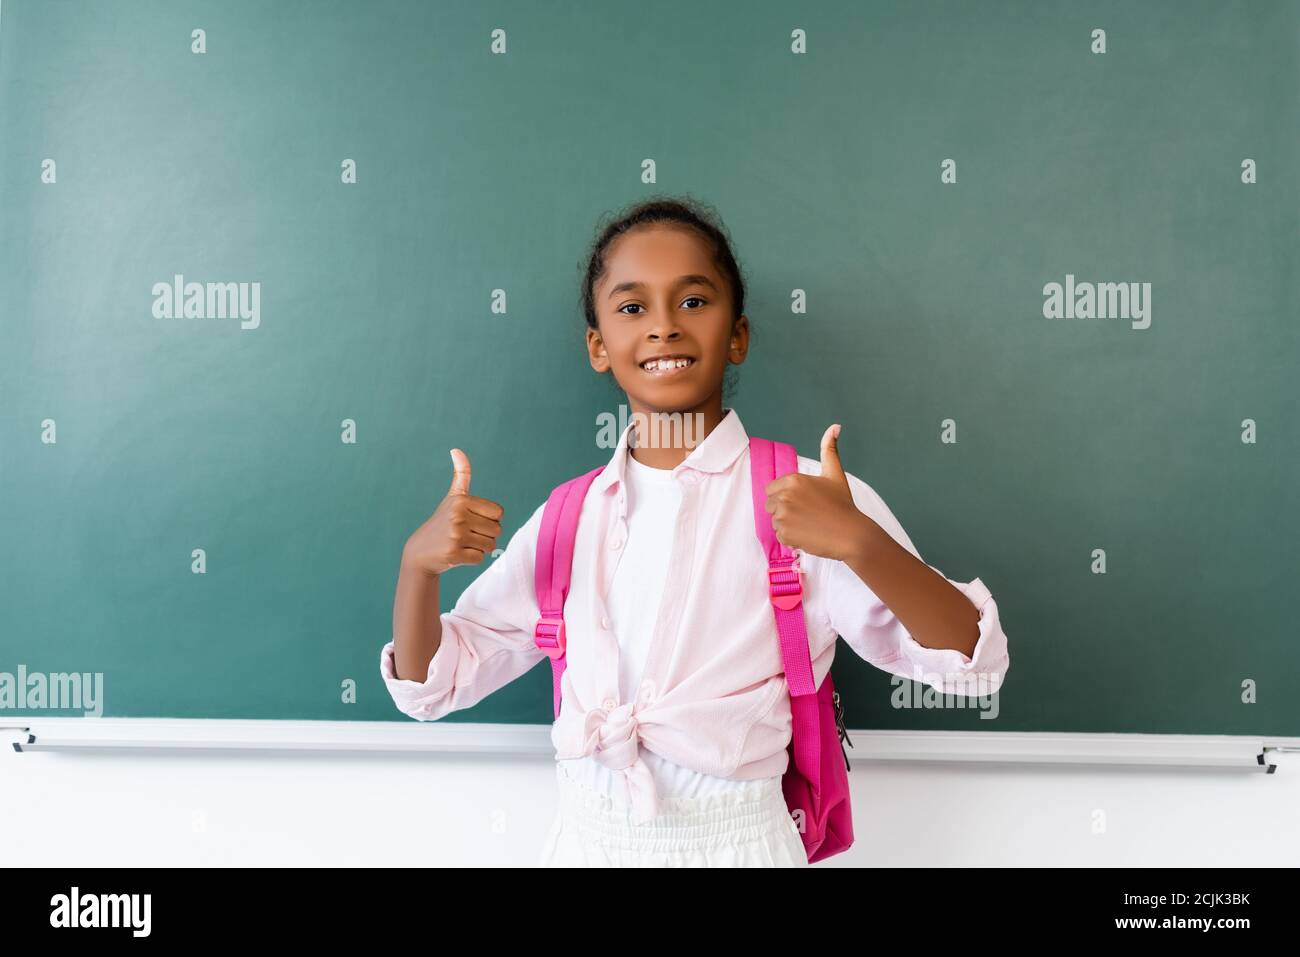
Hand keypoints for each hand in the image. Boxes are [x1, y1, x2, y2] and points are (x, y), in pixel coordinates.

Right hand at [403, 448, 505, 575]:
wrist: (420, 552)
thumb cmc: (442, 522)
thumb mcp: (453, 497)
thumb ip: (461, 474)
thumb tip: (456, 449)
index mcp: (461, 500)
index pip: (499, 513)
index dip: (490, 519)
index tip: (474, 520)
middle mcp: (458, 516)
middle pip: (497, 530)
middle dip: (486, 535)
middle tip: (467, 535)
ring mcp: (455, 535)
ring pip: (491, 545)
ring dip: (480, 548)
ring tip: (463, 544)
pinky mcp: (454, 554)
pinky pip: (480, 558)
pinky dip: (472, 559)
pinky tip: (458, 554)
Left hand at [764, 423, 874, 562]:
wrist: (851, 534)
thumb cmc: (842, 504)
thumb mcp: (835, 474)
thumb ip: (829, 449)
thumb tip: (835, 426)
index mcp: (793, 480)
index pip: (772, 489)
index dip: (784, 495)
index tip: (803, 501)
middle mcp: (784, 496)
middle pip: (770, 504)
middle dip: (784, 509)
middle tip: (807, 513)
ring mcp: (783, 516)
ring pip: (775, 520)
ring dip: (788, 524)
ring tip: (809, 524)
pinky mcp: (784, 534)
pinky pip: (780, 536)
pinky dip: (791, 537)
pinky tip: (808, 534)